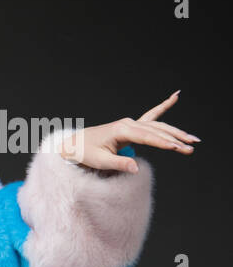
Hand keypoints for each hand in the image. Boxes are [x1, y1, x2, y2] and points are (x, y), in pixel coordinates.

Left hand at [54, 92, 198, 172]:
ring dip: (175, 132)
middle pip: (156, 131)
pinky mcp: (131, 126)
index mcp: (121, 130)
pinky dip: (163, 107)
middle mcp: (128, 124)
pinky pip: (151, 116)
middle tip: (191, 147)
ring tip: (192, 140)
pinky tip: (175, 97)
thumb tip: (136, 168)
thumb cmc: (85, 153)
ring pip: (157, 126)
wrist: (74, 144)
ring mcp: (130, 123)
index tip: (177, 148)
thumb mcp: (100, 161)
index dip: (163, 143)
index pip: (147, 137)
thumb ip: (119, 164)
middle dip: (175, 139)